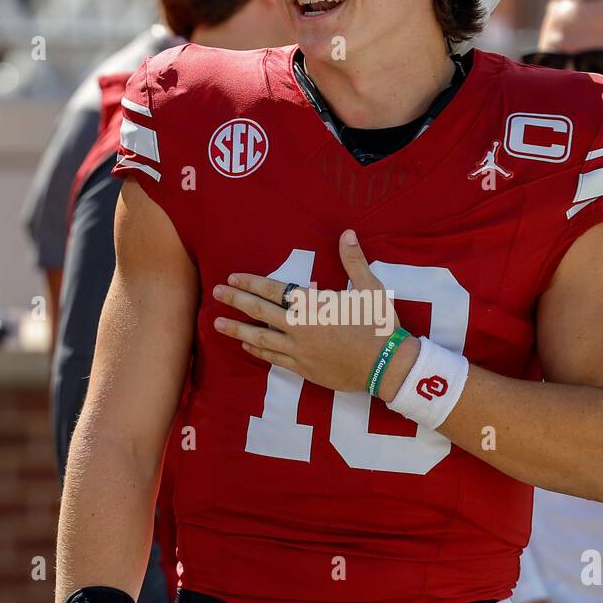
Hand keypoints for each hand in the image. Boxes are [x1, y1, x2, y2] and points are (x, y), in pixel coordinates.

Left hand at [213, 230, 419, 398]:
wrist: (386, 365)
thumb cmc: (378, 324)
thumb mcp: (370, 288)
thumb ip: (353, 261)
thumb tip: (347, 234)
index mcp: (313, 305)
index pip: (274, 290)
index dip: (251, 283)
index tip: (233, 278)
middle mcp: (300, 327)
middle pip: (260, 312)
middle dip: (236, 301)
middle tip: (216, 293)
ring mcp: (299, 350)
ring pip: (260, 338)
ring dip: (237, 329)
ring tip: (217, 324)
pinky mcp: (303, 369)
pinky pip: (274, 358)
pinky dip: (258, 351)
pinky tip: (246, 345)